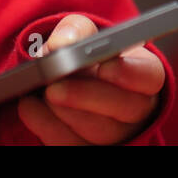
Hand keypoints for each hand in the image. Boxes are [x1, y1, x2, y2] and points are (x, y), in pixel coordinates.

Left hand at [15, 14, 164, 144]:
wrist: (67, 79)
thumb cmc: (83, 55)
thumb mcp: (82, 33)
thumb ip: (76, 30)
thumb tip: (62, 43)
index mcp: (143, 73)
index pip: (148, 75)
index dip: (129, 73)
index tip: (104, 65)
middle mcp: (136, 107)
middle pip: (124, 108)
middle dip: (86, 97)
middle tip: (54, 87)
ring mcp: (117, 134)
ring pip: (100, 133)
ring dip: (65, 113)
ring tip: (41, 94)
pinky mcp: (91, 147)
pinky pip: (74, 146)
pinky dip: (48, 128)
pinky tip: (29, 107)